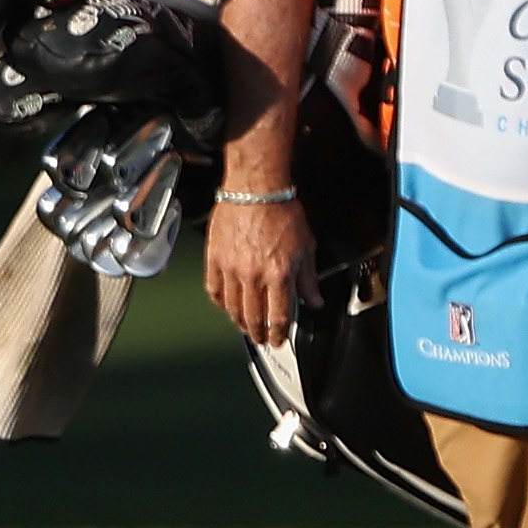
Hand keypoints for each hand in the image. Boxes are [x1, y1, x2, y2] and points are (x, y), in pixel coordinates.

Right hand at [205, 196, 318, 348]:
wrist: (255, 188)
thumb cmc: (281, 211)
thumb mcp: (306, 246)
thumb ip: (308, 279)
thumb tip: (313, 300)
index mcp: (278, 274)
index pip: (279, 317)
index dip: (279, 334)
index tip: (279, 339)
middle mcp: (253, 275)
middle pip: (253, 318)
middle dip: (259, 334)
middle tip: (262, 339)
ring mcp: (231, 268)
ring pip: (232, 308)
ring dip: (239, 322)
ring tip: (245, 326)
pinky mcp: (214, 259)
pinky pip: (213, 290)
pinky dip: (220, 302)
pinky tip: (225, 305)